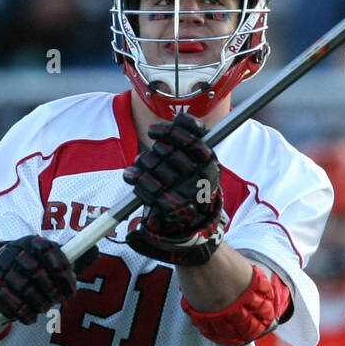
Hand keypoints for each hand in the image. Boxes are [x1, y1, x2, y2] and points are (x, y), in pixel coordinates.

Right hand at [0, 235, 94, 335]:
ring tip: (45, 309)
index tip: (72, 289)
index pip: (49, 250)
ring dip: (36, 302)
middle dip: (50, 290)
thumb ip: (74, 258)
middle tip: (59, 301)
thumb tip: (96, 250)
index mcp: (33, 242)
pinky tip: (30, 318)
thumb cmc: (34, 267)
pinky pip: (4, 301)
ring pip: (20, 287)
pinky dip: (20, 312)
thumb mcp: (52, 261)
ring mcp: (0, 266)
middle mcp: (14, 250)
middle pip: (34, 270)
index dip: (62, 270)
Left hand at [124, 113, 225, 265]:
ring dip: (143, 164)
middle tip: (148, 156)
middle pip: (169, 153)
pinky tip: (133, 177)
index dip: (169, 131)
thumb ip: (193, 137)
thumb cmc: (192, 187)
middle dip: (153, 152)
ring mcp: (188, 195)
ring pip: (157, 169)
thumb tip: (183, 120)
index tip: (153, 131)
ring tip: (140, 167)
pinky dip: (137, 181)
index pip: (191, 139)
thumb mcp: (199, 161)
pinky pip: (150, 190)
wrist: (195, 226)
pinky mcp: (174, 210)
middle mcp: (203, 179)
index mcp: (211, 164)